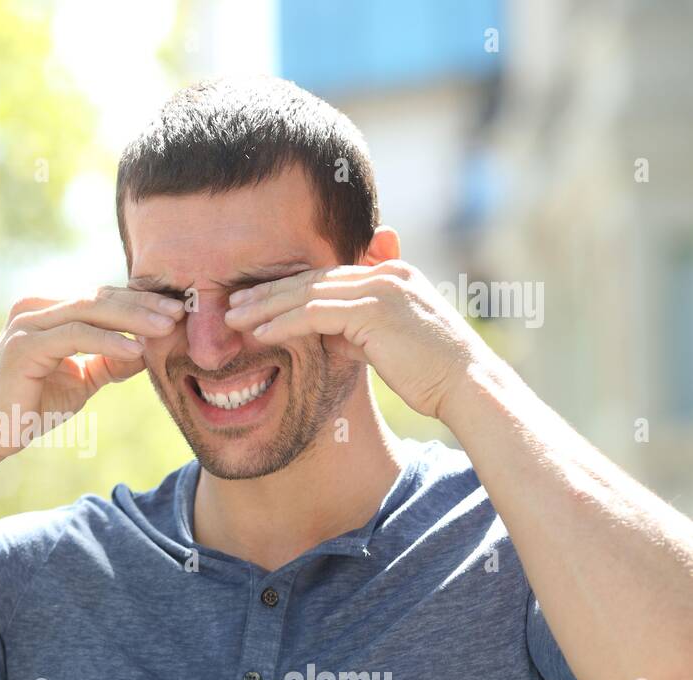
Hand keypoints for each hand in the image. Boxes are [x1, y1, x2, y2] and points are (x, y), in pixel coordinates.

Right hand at [0, 287, 183, 459]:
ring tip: (166, 327)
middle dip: (143, 304)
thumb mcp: (80, 381)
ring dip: (133, 318)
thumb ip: (109, 362)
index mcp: (47, 312)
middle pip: (99, 298)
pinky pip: (75, 336)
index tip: (177, 311)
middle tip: (180, 311)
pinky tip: (136, 350)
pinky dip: (108, 341)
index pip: (101, 299)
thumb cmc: (29, 408)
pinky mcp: (24, 345)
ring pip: (90, 310)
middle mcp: (35, 309)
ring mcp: (27, 323)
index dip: (140, 303)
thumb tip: (148, 350)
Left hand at [223, 260, 494, 420]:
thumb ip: (357, 333)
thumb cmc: (431, 374)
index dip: (287, 287)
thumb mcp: (387, 345)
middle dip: (268, 291)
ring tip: (233, 318)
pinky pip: (316, 314)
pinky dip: (284, 323)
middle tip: (232, 302)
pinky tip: (260, 334)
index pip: (327, 275)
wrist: (467, 386)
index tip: (255, 299)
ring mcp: (382, 288)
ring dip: (266, 306)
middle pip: (312, 277)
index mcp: (392, 273)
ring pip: (308, 292)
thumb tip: (328, 338)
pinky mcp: (374, 311)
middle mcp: (387, 272)